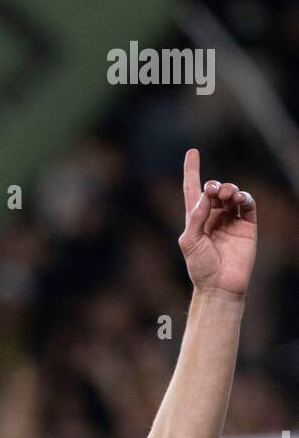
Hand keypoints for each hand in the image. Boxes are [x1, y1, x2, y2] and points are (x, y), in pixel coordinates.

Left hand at [178, 148, 256, 297]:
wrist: (220, 286)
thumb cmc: (200, 267)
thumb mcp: (190, 241)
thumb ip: (195, 217)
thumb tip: (205, 194)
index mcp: (196, 219)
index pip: (193, 190)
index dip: (192, 170)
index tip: (192, 151)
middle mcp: (214, 216)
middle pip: (215, 190)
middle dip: (215, 185)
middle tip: (214, 190)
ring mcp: (231, 220)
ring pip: (232, 194)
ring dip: (230, 189)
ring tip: (228, 195)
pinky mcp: (247, 226)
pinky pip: (248, 205)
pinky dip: (245, 197)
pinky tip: (240, 199)